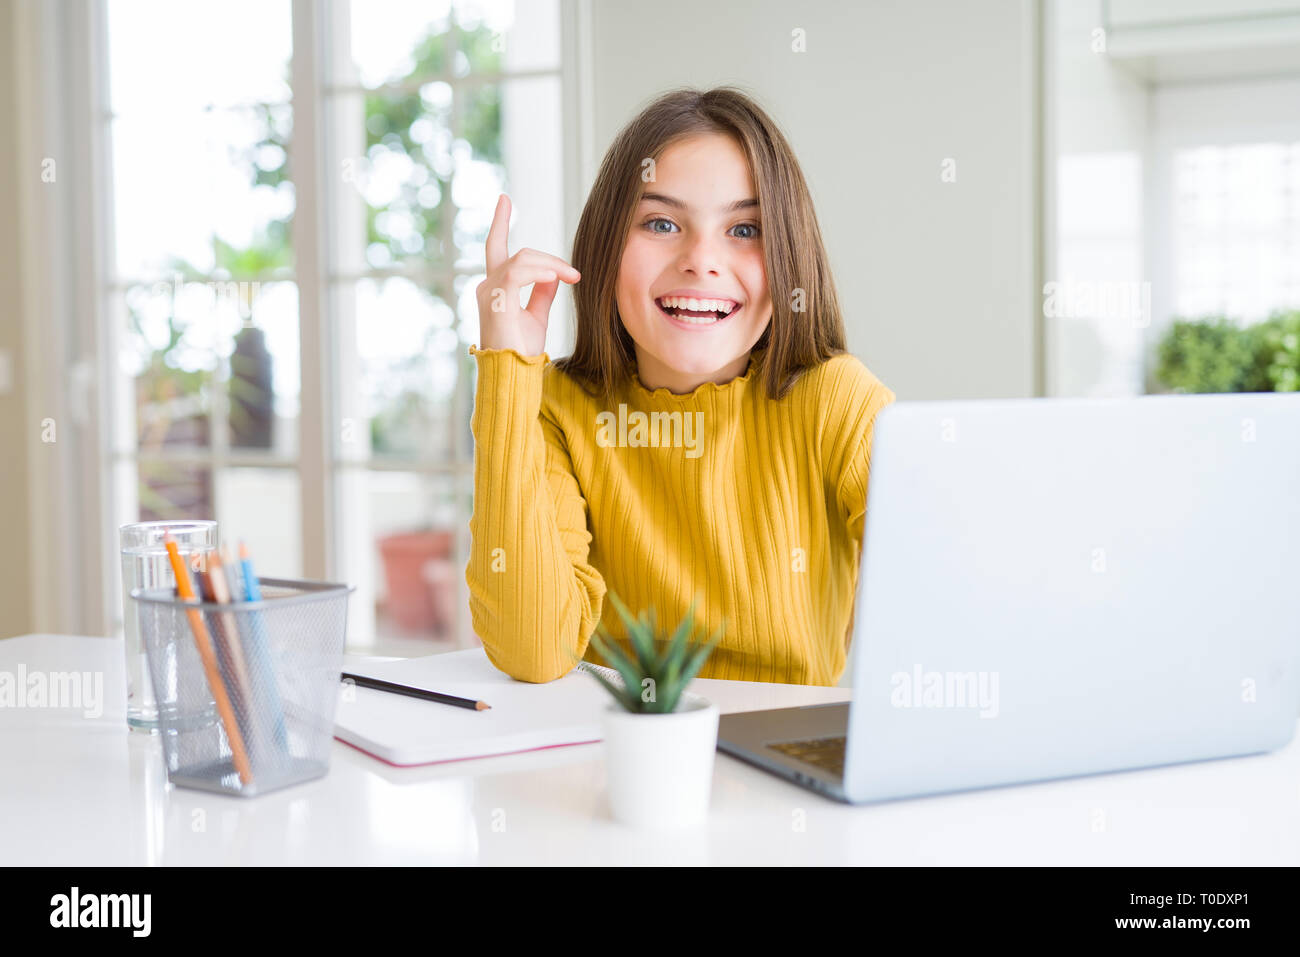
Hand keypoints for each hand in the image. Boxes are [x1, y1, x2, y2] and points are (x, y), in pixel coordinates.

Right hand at [475, 194, 579, 356]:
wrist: (512, 375)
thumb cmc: (521, 351)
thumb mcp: (536, 316)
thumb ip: (542, 292)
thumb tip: (554, 275)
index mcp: (496, 288)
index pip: (497, 248)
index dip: (500, 222)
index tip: (505, 200)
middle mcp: (487, 286)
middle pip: (519, 253)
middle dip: (550, 259)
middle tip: (575, 274)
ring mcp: (489, 292)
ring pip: (522, 259)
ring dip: (552, 266)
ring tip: (571, 278)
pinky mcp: (496, 301)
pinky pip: (518, 272)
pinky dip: (539, 272)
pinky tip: (556, 278)